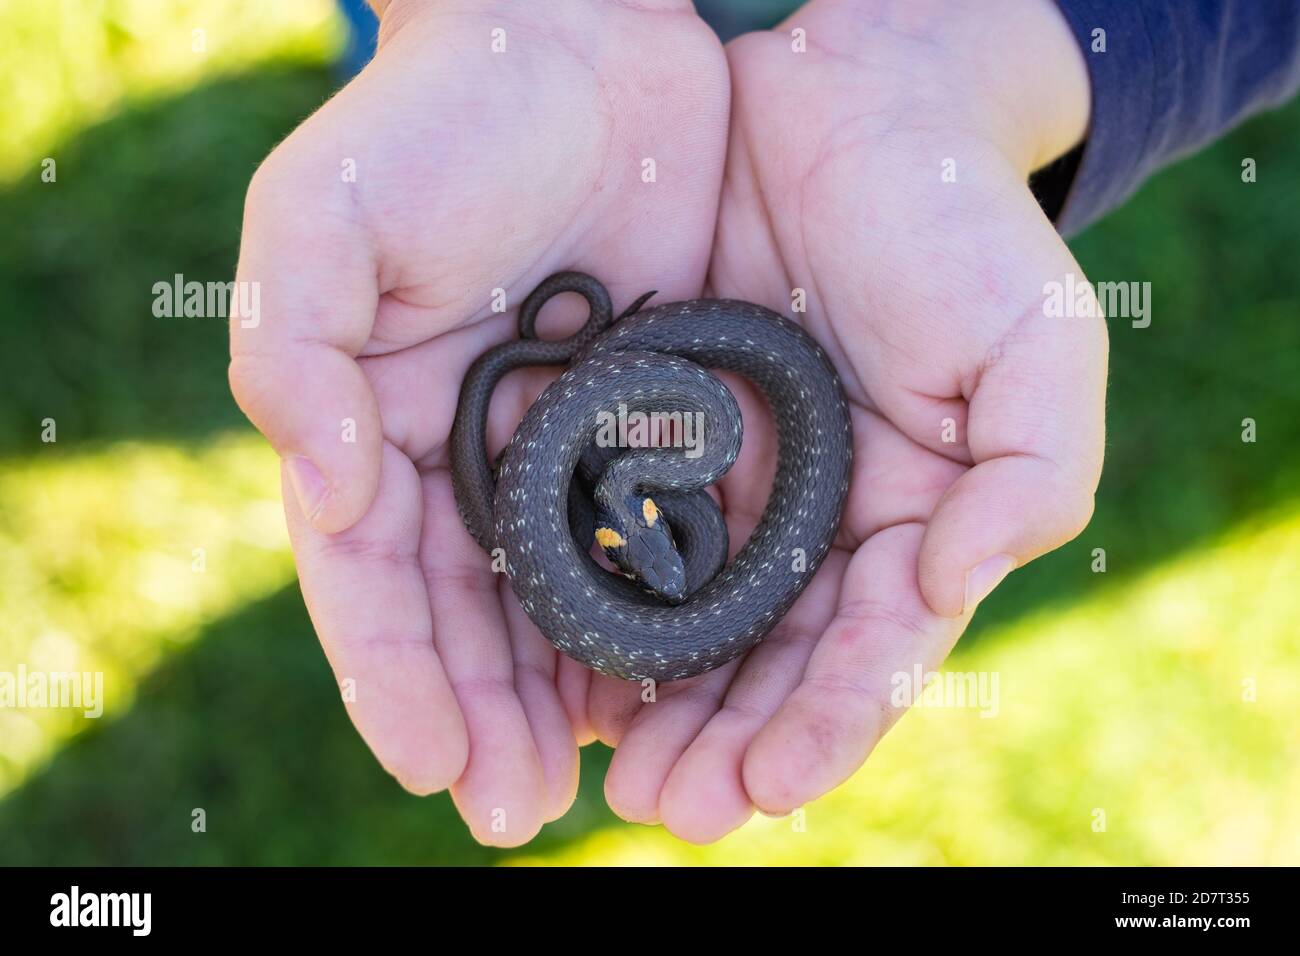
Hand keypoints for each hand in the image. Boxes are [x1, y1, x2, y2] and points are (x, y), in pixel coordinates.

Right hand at [229, 0, 728, 844]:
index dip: (392, 674)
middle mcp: (466, 457)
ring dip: (571, 698)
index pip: (372, 580)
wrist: (578, 40)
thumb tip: (320, 490)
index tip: (432, 761)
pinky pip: (655, 537)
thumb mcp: (327, 214)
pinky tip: (678, 685)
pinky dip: (658, 615)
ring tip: (605, 785)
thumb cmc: (438, 117)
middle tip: (520, 811)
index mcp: (376, 425)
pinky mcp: (653, 421)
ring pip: (562, 600)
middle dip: (486, 718)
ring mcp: (562, 448)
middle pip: (469, 618)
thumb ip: (296, 350)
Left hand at [592, 0, 1106, 841]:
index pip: (869, 650)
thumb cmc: (954, 222)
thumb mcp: (1034, 342)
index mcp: (907, 518)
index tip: (769, 786)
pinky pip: (621, 529)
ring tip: (612, 772)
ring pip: (689, 617)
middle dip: (724, 741)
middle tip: (666, 807)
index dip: (825, 723)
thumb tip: (948, 584)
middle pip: (769, 659)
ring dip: (654, 700)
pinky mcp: (655, 431)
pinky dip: (597, 600)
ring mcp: (733, 482)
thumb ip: (1030, 474)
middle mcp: (815, 520)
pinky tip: (565, 660)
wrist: (849, 107)